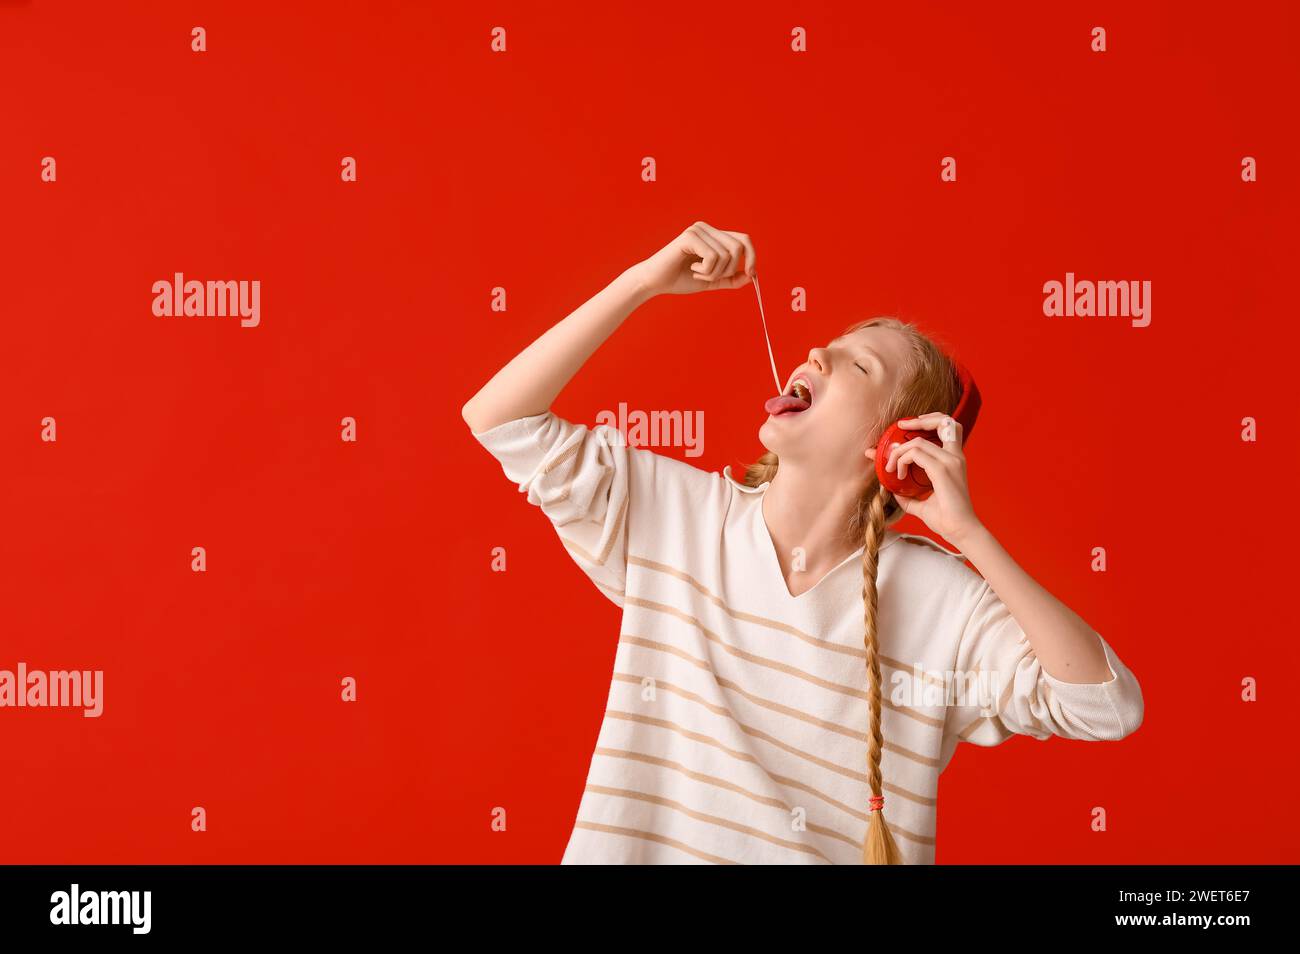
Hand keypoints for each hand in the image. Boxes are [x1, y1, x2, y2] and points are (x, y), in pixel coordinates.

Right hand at [628, 221, 756, 296]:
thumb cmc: (680, 279)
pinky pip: (713, 257)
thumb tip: (751, 276)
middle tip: (710, 278)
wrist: (655, 282)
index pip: (744, 239)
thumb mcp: (712, 281)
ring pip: (726, 255)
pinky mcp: (690, 236)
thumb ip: (731, 279)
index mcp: (713, 235)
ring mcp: (698, 230)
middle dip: (729, 270)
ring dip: (714, 274)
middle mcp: (707, 228)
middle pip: (738, 247)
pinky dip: (706, 271)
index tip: (751, 274)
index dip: (752, 256)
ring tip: (698, 274)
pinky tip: (692, 270)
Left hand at [863, 412, 982, 545]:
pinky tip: (898, 473)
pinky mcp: (942, 470)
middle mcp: (955, 456)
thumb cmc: (946, 519)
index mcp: (955, 459)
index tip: (907, 426)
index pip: (947, 426)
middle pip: (942, 420)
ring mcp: (950, 461)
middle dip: (917, 421)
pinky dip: (902, 460)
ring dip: (899, 451)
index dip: (928, 420)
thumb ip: (909, 496)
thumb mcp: (922, 503)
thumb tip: (893, 492)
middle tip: (898, 428)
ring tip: (892, 468)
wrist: (960, 531)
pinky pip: (915, 453)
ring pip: (918, 441)